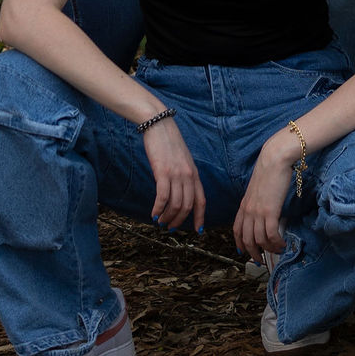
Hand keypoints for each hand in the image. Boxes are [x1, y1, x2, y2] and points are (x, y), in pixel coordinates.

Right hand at [144, 116, 205, 230]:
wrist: (159, 125)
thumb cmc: (168, 142)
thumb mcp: (182, 159)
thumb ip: (184, 175)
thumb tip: (179, 191)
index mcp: (194, 174)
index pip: (201, 200)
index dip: (200, 217)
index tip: (198, 230)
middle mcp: (188, 176)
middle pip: (188, 206)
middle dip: (179, 221)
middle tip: (170, 227)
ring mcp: (176, 174)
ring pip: (176, 204)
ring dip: (168, 217)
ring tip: (160, 222)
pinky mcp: (163, 172)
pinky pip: (163, 197)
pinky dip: (158, 209)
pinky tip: (153, 214)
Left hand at [232, 134, 298, 258]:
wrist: (274, 159)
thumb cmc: (269, 171)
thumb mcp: (258, 189)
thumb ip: (258, 202)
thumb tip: (264, 212)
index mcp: (244, 205)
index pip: (237, 230)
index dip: (239, 244)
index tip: (244, 252)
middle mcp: (248, 211)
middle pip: (246, 239)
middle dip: (253, 253)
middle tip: (261, 260)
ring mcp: (258, 212)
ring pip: (259, 240)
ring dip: (269, 249)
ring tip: (277, 250)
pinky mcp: (270, 211)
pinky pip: (271, 235)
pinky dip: (276, 243)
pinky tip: (282, 243)